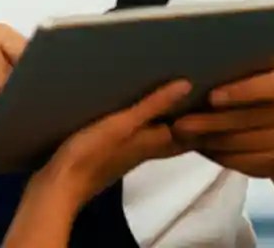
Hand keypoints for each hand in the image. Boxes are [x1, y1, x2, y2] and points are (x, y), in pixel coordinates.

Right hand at [35, 80, 191, 206]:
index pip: (191, 133)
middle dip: (191, 120)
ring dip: (169, 121)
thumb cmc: (92, 154)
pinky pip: (140, 138)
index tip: (215, 97)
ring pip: (159, 137)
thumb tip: (188, 85)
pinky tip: (140, 115)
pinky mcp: (112, 154)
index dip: (206, 119)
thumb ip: (153, 106)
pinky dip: (148, 125)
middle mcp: (146, 149)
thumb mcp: (123, 125)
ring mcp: (129, 154)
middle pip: (177, 136)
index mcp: (154, 142)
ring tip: (175, 98)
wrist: (59, 187)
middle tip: (202, 97)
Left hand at [170, 63, 273, 178]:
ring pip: (242, 143)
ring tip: (182, 134)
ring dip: (208, 139)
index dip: (242, 92)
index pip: (272, 86)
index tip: (211, 96)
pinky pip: (241, 162)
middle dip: (211, 121)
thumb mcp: (255, 71)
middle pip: (250, 118)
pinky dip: (216, 154)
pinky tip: (198, 146)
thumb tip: (196, 73)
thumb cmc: (257, 86)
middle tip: (180, 122)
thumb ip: (236, 69)